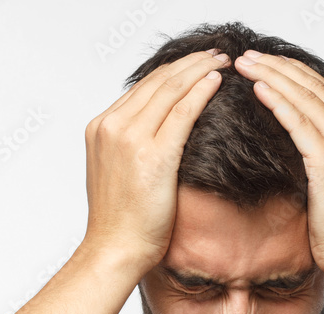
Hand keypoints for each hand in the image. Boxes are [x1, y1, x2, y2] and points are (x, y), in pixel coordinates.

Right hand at [82, 49, 229, 274]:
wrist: (114, 249)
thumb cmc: (121, 221)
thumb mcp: (117, 173)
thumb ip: (131, 147)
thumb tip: (155, 136)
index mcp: (100, 128)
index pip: (142, 88)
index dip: (172, 71)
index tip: (194, 64)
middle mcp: (111, 126)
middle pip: (156, 81)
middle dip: (189, 63)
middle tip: (215, 54)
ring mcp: (129, 138)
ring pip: (170, 89)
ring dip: (199, 70)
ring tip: (223, 61)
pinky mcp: (153, 154)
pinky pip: (182, 112)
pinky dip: (201, 91)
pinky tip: (217, 81)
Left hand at [233, 50, 323, 276]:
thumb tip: (319, 144)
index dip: (295, 73)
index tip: (268, 63)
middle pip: (315, 87)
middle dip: (278, 67)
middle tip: (248, 55)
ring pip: (305, 98)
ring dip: (271, 76)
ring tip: (244, 64)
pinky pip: (299, 122)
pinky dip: (277, 101)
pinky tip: (257, 88)